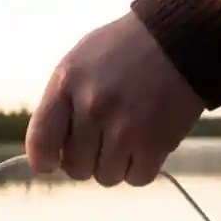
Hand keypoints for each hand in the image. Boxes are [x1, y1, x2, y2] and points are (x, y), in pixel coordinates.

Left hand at [25, 12, 204, 186]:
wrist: (180, 41)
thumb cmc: (124, 54)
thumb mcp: (79, 64)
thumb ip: (59, 105)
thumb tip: (49, 153)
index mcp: (67, 84)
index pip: (40, 144)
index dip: (46, 160)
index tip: (55, 161)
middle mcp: (93, 107)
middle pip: (76, 168)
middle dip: (88, 159)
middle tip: (104, 138)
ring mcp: (125, 128)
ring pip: (107, 177)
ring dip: (117, 164)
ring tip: (129, 135)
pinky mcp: (154, 143)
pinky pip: (137, 178)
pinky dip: (142, 167)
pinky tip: (147, 142)